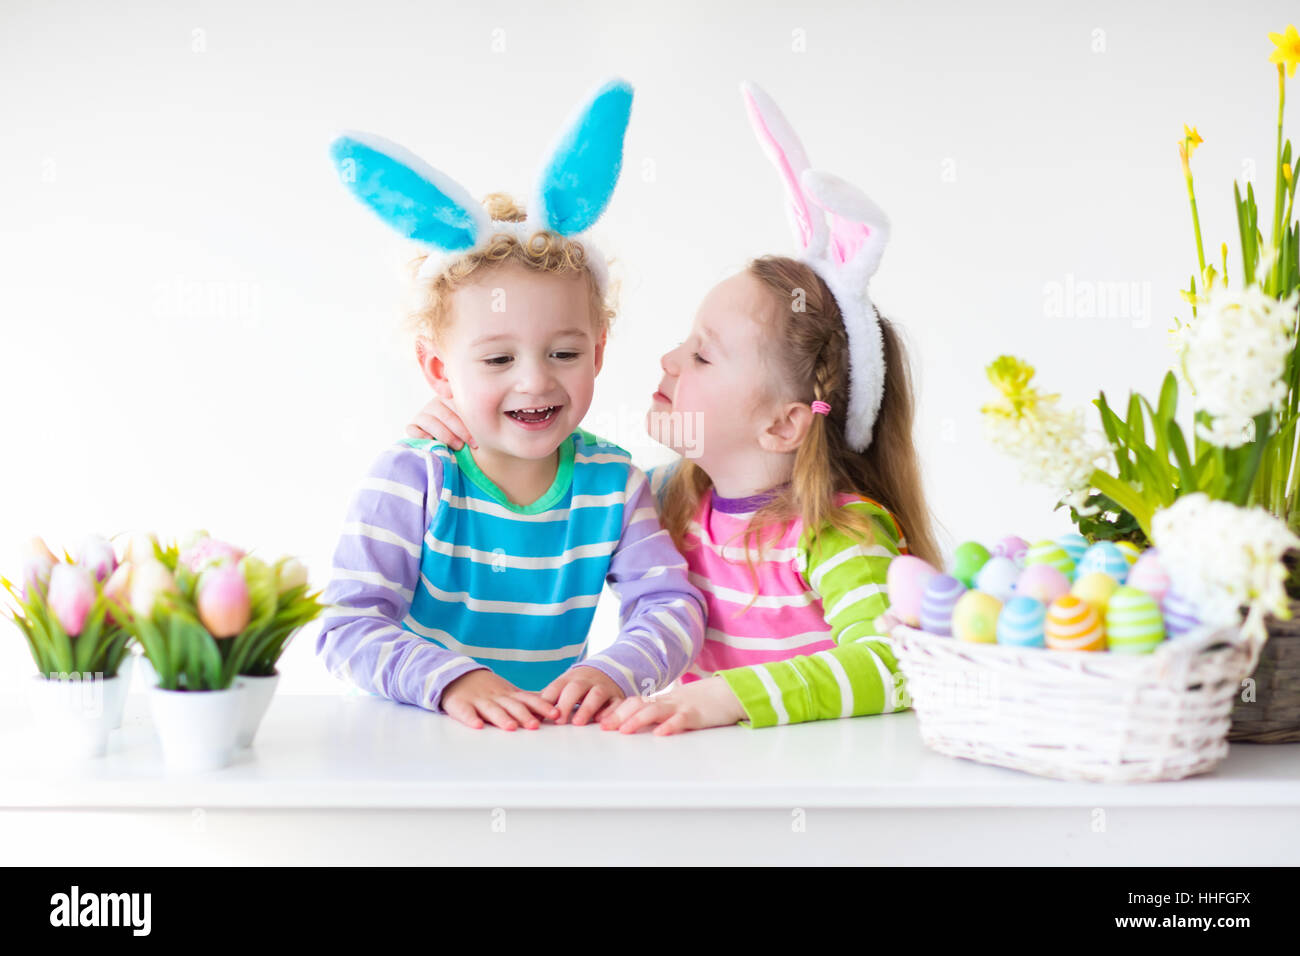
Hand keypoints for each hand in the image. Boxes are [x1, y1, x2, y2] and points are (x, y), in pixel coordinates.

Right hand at [405, 395, 475, 448]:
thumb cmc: (465, 436)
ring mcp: (421, 415)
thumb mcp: (470, 425)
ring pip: (430, 422)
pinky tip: (433, 442)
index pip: (458, 406)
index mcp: (449, 399)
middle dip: (461, 430)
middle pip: (446, 415)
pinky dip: (422, 436)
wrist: (447, 448)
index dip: (469, 421)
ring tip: (458, 446)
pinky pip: (413, 430)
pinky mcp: (411, 427)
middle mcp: (434, 404)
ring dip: (446, 435)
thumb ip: (474, 420)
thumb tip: (487, 421)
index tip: (481, 434)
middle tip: (473, 443)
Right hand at [441, 669, 559, 729]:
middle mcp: (497, 697)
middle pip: (512, 706)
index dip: (542, 706)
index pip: (529, 700)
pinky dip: (471, 719)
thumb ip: (528, 699)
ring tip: (511, 727)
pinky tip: (477, 726)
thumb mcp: (509, 692)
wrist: (458, 676)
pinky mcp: (461, 705)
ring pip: (492, 710)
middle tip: (535, 726)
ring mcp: (479, 701)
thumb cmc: (488, 689)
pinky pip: (466, 712)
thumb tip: (553, 706)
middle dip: (524, 716)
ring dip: (502, 718)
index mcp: (509, 695)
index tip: (555, 714)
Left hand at [541, 665, 626, 725]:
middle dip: (566, 703)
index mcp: (570, 678)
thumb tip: (526, 711)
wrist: (607, 671)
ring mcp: (603, 687)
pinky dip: (611, 712)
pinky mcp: (617, 697)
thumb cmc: (579, 685)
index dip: (549, 699)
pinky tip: (602, 722)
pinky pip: (617, 703)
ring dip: (587, 708)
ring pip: (597, 694)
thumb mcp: (564, 686)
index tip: (543, 714)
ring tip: (578, 723)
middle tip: (559, 721)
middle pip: (576, 688)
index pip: (557, 686)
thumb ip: (547, 698)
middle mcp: (587, 681)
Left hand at [600, 675, 745, 734]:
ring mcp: (682, 706)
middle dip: (619, 716)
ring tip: (623, 731)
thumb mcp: (678, 705)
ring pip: (656, 711)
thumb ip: (661, 713)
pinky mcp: (697, 715)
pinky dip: (670, 726)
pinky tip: (660, 734)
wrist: (729, 692)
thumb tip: (639, 723)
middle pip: (639, 705)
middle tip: (603, 727)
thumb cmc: (703, 701)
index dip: (617, 711)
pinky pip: (681, 720)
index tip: (601, 722)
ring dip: (637, 720)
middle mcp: (668, 702)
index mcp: (663, 701)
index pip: (635, 702)